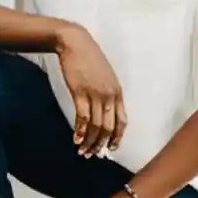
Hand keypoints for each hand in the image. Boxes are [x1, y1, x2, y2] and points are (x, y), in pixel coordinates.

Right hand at [56, 25, 126, 156]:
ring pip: (95, 125)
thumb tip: (104, 111)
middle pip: (108, 127)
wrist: (75, 43)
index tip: (110, 149)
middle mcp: (109, 95)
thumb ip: (107, 93)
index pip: (122, 121)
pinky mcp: (79, 92)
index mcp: (117, 92)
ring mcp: (95, 94)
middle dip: (101, 144)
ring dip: (89, 141)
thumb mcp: (105, 76)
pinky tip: (75, 139)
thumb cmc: (89, 58)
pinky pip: (81, 117)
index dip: (117, 138)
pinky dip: (79, 130)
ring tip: (82, 151)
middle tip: (93, 154)